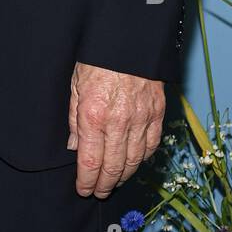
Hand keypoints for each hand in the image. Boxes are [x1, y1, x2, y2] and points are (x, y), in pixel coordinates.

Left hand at [67, 62, 164, 197]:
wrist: (127, 39)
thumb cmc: (96, 60)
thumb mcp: (74, 85)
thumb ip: (74, 119)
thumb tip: (75, 147)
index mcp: (93, 115)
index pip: (90, 162)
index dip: (86, 182)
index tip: (83, 190)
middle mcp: (118, 122)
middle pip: (113, 167)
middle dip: (104, 184)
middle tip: (98, 192)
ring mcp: (141, 119)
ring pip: (134, 160)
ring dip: (123, 176)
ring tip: (114, 182)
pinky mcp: (157, 113)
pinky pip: (151, 145)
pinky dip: (143, 159)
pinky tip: (134, 163)